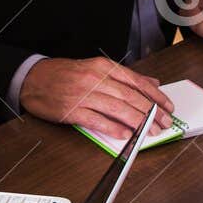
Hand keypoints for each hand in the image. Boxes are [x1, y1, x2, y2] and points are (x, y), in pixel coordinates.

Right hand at [20, 55, 174, 136]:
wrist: (34, 78)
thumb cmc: (66, 74)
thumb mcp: (97, 68)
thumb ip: (125, 77)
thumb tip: (152, 84)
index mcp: (104, 67)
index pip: (137, 81)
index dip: (156, 95)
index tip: (168, 107)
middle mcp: (96, 78)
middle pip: (131, 96)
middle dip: (152, 111)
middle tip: (165, 122)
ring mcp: (83, 95)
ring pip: (117, 108)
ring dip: (138, 122)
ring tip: (151, 131)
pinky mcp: (72, 110)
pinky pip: (96, 120)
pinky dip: (113, 128)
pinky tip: (126, 135)